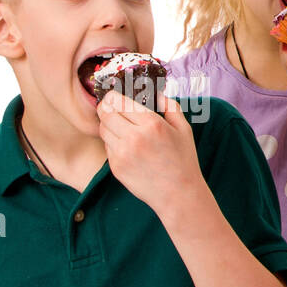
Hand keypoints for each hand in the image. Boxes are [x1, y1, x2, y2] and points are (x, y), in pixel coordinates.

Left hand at [97, 91, 204, 217]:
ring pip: (102, 128)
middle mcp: (134, 137)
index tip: (116, 97)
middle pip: (104, 112)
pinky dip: (113, 143)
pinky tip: (128, 147)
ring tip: (122, 128)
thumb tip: (155, 92)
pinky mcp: (116, 166)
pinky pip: (107, 147)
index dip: (113, 96)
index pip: (117, 100)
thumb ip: (170, 106)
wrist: (179, 194)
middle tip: (113, 109)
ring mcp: (122, 153)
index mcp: (152, 124)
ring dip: (108, 125)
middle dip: (107, 107)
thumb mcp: (184, 129)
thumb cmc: (183, 160)